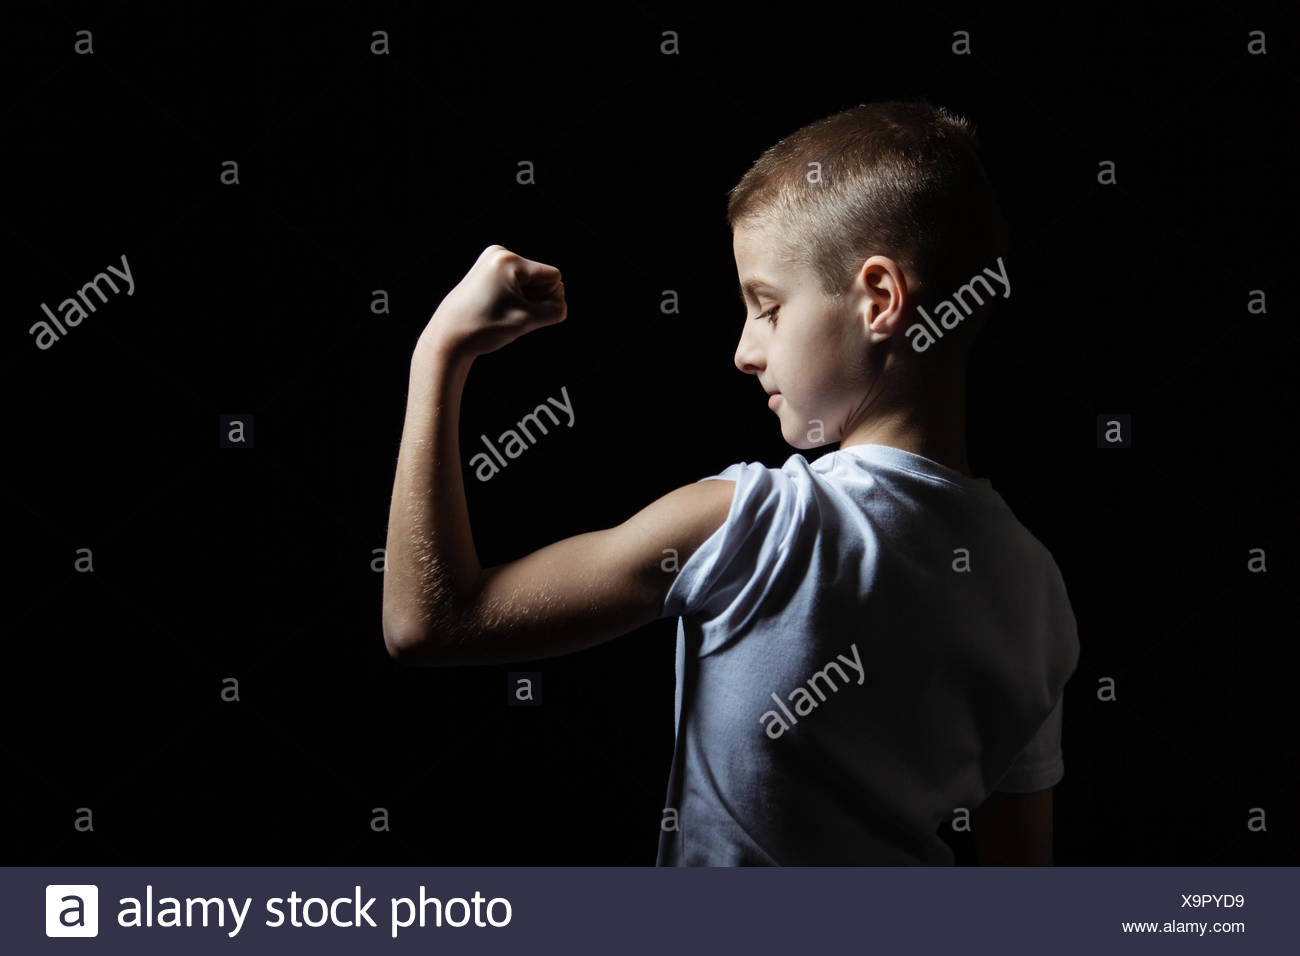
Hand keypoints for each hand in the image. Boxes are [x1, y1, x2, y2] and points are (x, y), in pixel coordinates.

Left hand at [419, 244, 566, 359]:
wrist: (447, 339)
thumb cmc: (484, 328)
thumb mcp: (528, 321)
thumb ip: (555, 310)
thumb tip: (559, 300)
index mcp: (508, 260)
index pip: (553, 277)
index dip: (548, 300)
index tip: (523, 314)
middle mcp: (499, 253)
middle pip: (541, 277)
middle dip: (534, 299)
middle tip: (509, 315)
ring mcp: (491, 260)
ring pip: (530, 282)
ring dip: (525, 301)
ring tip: (502, 313)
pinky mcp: (486, 270)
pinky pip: (516, 283)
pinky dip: (514, 298)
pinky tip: (498, 309)